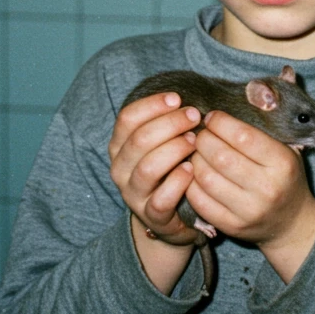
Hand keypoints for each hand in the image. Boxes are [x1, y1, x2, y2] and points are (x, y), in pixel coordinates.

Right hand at [108, 91, 202, 246]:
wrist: (169, 215)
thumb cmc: (168, 169)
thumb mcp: (160, 143)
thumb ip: (165, 121)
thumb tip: (186, 97)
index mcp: (119, 146)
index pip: (127, 118)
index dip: (152, 105)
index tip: (177, 98)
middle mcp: (120, 169)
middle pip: (139, 139)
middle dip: (170, 123)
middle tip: (194, 116)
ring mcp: (133, 193)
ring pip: (148, 167)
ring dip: (174, 149)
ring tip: (194, 141)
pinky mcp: (151, 215)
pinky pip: (161, 199)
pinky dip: (177, 182)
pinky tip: (191, 170)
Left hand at [186, 111, 314, 281]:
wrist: (291, 224)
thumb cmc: (286, 176)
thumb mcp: (289, 146)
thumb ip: (279, 114)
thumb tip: (284, 71)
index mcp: (283, 163)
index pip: (243, 135)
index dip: (220, 122)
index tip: (211, 116)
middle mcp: (267, 188)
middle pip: (220, 155)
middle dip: (202, 139)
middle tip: (197, 133)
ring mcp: (249, 210)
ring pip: (205, 177)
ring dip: (193, 159)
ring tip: (194, 151)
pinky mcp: (232, 227)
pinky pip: (200, 201)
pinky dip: (190, 183)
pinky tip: (192, 173)